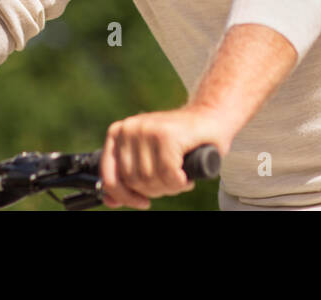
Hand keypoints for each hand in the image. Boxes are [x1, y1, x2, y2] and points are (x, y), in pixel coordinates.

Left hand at [100, 108, 230, 208]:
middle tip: (172, 180)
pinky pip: (168, 175)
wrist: (211, 117)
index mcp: (118, 133)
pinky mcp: (167, 135)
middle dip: (155, 190)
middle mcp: (129, 128)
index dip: (124, 196)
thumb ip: (126, 176)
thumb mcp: (147, 157)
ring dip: (170, 187)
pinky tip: (186, 175)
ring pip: (151, 180)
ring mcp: (147, 129)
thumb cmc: (180, 141)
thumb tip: (109, 201)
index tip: (142, 203)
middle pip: (134, 182)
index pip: (109, 176)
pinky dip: (180, 182)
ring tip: (180, 175)